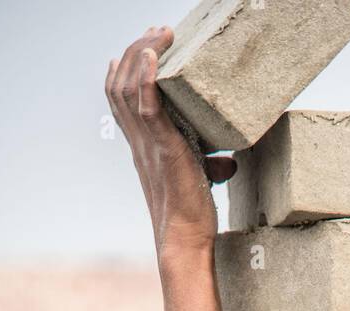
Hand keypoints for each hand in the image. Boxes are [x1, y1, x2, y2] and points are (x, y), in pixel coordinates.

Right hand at [105, 26, 236, 263]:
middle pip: (121, 83)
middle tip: (158, 31)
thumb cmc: (193, 216)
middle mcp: (140, 141)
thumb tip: (229, 163)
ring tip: (161, 34)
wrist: (186, 240)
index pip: (120, 99)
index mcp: (143, 146)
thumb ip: (208, 166)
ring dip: (143, 53)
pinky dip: (147, 78)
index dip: (124, 70)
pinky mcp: (165, 149)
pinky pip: (147, 106)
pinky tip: (153, 55)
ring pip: (130, 87)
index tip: (139, 49)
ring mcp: (149, 144)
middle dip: (136, 50)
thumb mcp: (198, 181)